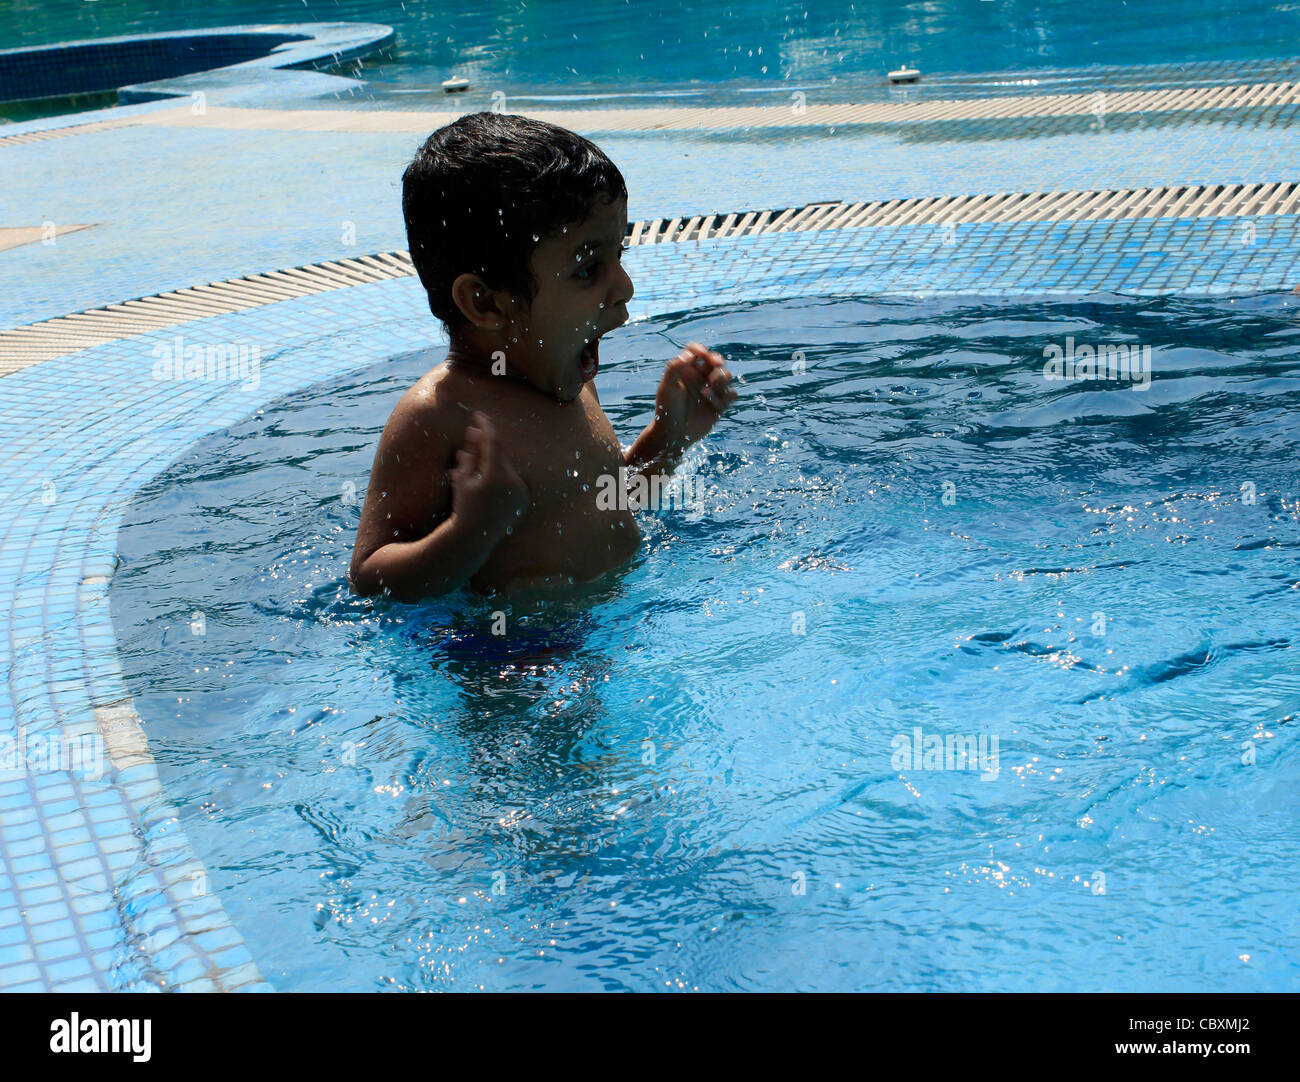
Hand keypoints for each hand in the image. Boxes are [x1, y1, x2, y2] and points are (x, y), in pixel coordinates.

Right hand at [448, 411, 528, 532]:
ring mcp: (521, 491)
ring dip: (492, 462)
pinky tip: (487, 478)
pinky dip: (499, 475)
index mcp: (497, 475)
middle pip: (500, 454)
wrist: (474, 537)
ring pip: (505, 467)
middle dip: (486, 446)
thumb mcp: (463, 479)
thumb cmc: (464, 507)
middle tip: (472, 436)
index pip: (493, 441)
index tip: (478, 415)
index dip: (486, 426)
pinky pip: (511, 480)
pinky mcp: (523, 499)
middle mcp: (514, 482)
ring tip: (474, 463)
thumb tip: (474, 432)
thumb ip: (471, 455)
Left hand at [653, 342, 737, 448]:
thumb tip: (689, 355)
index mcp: (686, 370)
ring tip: (705, 391)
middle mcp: (700, 378)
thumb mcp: (667, 389)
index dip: (700, 350)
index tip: (701, 354)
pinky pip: (732, 394)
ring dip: (721, 379)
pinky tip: (713, 406)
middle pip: (716, 360)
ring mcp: (712, 390)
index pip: (696, 351)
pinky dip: (725, 398)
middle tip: (716, 365)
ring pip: (727, 375)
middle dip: (718, 360)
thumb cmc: (666, 411)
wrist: (672, 435)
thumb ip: (674, 369)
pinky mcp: (720, 404)